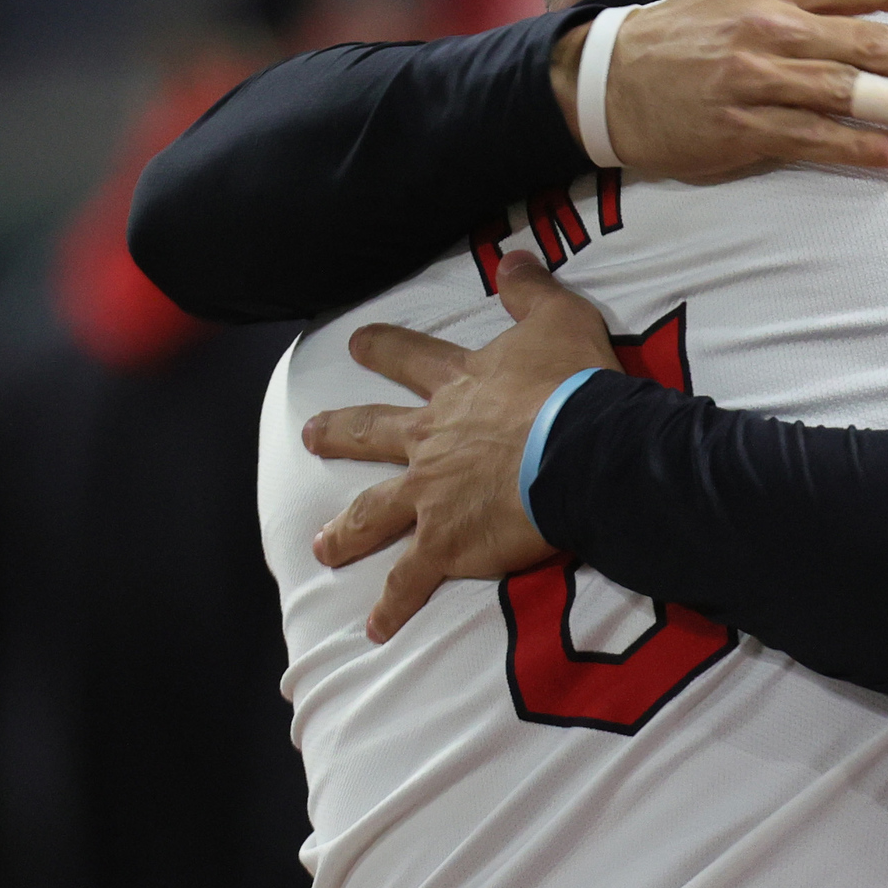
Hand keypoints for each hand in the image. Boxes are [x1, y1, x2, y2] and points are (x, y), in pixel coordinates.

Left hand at [303, 252, 618, 642]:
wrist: (579, 450)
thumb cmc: (573, 385)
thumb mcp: (560, 320)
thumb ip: (531, 291)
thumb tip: (514, 257)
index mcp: (458, 388)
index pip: (412, 360)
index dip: (384, 348)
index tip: (356, 343)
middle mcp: (431, 440)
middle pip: (373, 434)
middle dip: (339, 433)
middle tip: (308, 433)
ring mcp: (430, 495)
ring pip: (374, 512)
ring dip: (346, 530)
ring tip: (321, 547)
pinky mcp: (444, 544)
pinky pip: (409, 581)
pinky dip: (392, 606)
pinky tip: (374, 630)